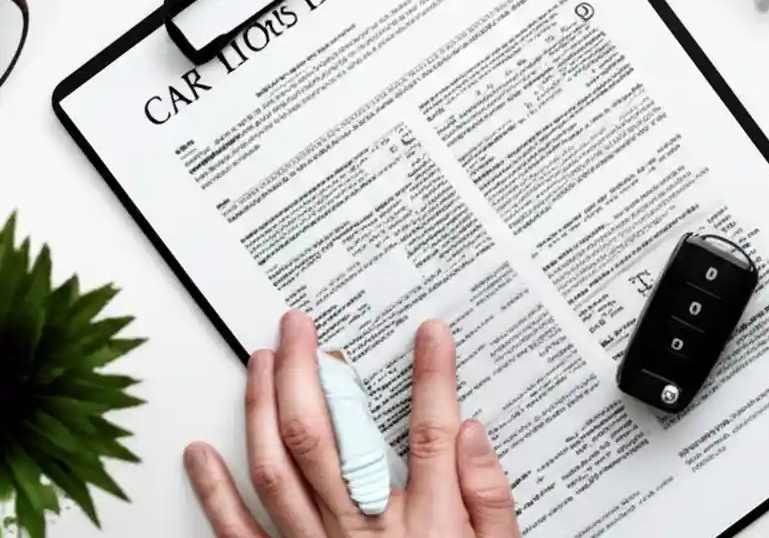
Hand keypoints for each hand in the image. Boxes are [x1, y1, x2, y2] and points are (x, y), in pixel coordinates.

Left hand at [183, 311, 520, 537]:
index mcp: (427, 526)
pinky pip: (241, 534)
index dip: (431, 377)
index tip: (429, 333)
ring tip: (259, 362)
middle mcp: (365, 533)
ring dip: (263, 409)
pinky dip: (215, 492)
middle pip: (331, 439)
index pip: (431, 434)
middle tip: (298, 327)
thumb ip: (490, 500)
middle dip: (308, 372)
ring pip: (279, 470)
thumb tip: (474, 434)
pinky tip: (202, 453)